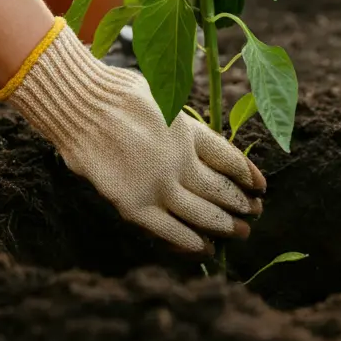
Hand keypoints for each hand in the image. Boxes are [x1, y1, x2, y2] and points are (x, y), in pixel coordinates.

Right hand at [0, 21, 265, 255]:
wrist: (80, 105)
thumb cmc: (116, 93)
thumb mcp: (162, 97)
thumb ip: (181, 123)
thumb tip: (198, 140)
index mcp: (188, 130)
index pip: (229, 158)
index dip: (246, 173)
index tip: (260, 185)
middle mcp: (180, 160)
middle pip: (220, 188)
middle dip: (242, 203)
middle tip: (256, 213)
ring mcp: (159, 185)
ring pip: (202, 213)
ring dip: (225, 225)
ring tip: (241, 232)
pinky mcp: (135, 206)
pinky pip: (170, 230)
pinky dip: (189, 241)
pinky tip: (204, 248)